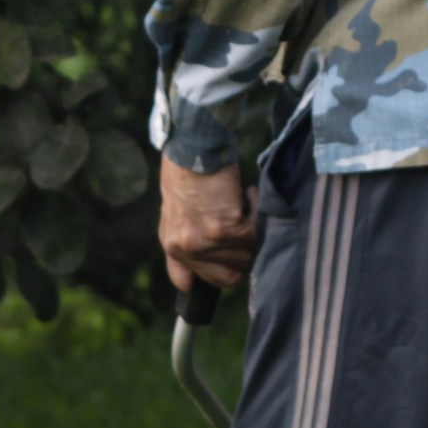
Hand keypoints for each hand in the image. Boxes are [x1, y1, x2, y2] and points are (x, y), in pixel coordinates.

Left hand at [159, 159, 258, 291]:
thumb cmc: (188, 170)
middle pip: (229, 275)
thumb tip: (190, 280)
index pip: (187, 282)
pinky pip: (254, 236)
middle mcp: (184, 248)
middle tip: (241, 224)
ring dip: (251, 229)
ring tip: (240, 202)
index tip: (227, 264)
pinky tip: (247, 194)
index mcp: (170, 244)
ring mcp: (203, 242)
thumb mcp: (177, 211)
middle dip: (242, 251)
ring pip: (246, 256)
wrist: (193, 146)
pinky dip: (257, 212)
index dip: (213, 275)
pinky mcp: (222, 230)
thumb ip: (186, 242)